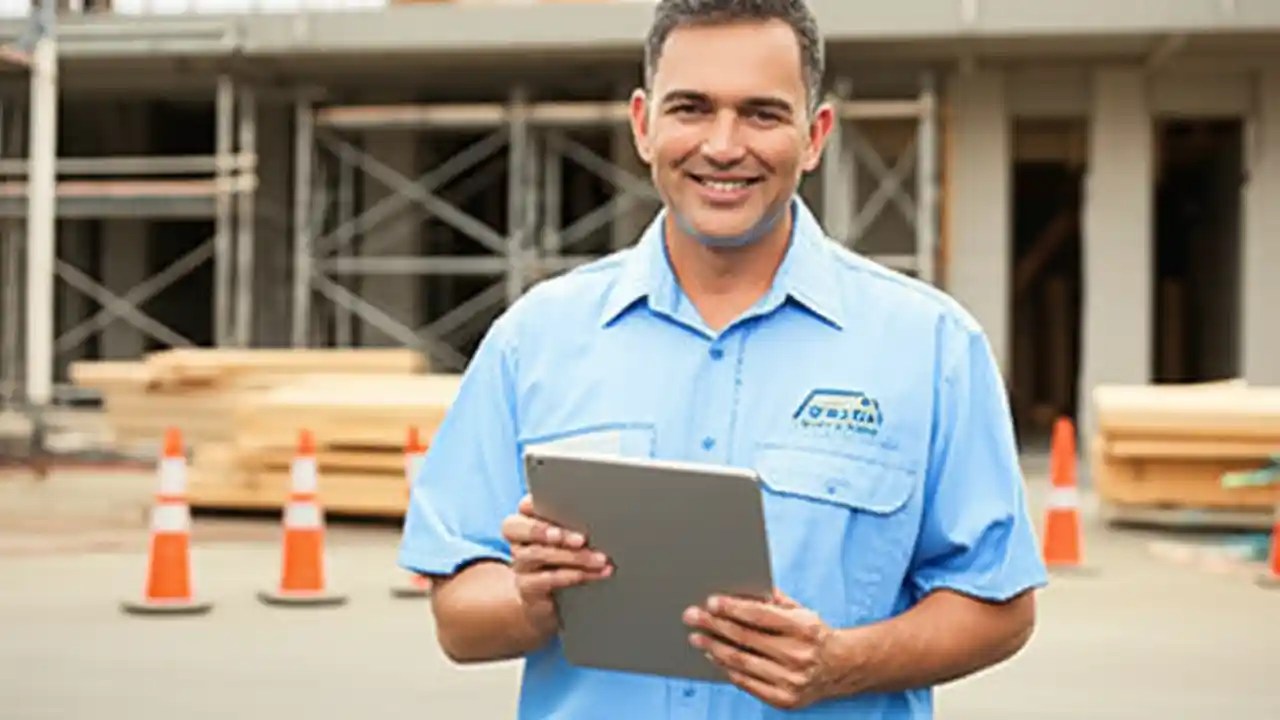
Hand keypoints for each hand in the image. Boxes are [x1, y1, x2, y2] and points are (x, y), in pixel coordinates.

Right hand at [501, 494, 612, 639]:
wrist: (545, 599)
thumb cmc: (563, 557)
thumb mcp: (569, 536)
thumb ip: (576, 522)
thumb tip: (605, 512)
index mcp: (525, 520)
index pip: (524, 505)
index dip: (536, 505)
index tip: (564, 507)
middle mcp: (518, 540)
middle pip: (517, 528)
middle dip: (550, 531)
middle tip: (580, 538)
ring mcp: (520, 564)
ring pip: (537, 554)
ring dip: (573, 557)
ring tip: (600, 559)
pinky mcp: (527, 587)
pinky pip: (547, 579)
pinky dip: (574, 575)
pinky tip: (596, 574)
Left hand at [684, 589, 836, 709]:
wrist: (841, 667)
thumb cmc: (814, 634)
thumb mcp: (801, 610)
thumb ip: (774, 599)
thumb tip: (743, 587)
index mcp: (803, 628)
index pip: (759, 616)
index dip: (732, 608)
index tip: (711, 602)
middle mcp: (798, 655)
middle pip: (746, 638)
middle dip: (714, 625)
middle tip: (692, 617)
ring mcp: (791, 680)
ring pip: (742, 662)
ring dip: (714, 648)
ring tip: (697, 638)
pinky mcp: (784, 699)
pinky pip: (747, 683)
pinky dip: (727, 669)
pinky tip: (714, 657)